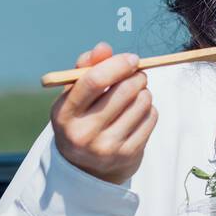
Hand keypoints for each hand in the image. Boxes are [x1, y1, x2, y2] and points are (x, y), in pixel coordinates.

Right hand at [50, 41, 157, 184]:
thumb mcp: (75, 96)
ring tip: (137, 95)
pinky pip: (151, 118)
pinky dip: (150, 109)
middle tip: (138, 74)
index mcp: (64, 114)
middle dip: (136, 76)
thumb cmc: (82, 119)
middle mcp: (83, 133)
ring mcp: (106, 147)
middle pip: (123, 91)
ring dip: (144, 92)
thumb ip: (87, 68)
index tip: (132, 59)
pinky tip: (139, 112)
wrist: (88, 167)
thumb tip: (103, 48)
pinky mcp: (127, 155)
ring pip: (141, 103)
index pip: (93, 81)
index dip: (117, 64)